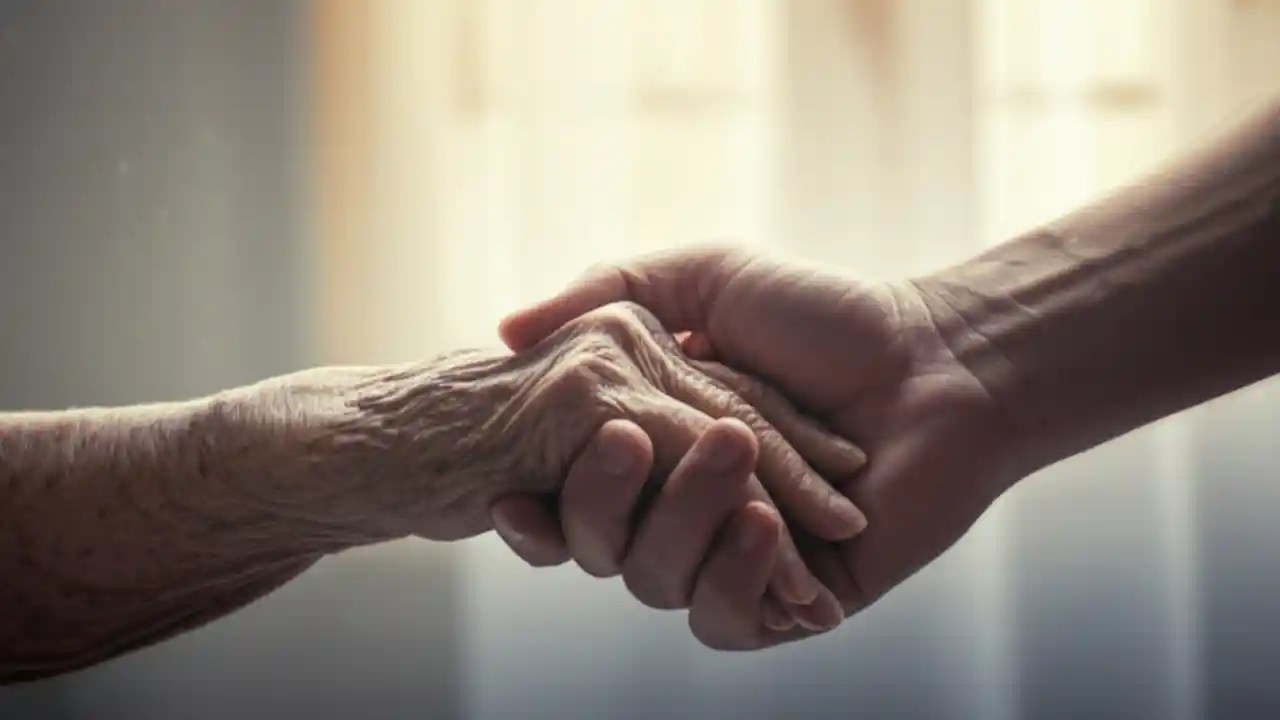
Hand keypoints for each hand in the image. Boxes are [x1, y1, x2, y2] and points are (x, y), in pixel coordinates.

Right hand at [491, 247, 1023, 647]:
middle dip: (604, 502)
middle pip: (598, 545)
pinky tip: (768, 528)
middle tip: (633, 439)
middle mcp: (682, 508)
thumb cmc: (826, 315)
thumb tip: (506, 327)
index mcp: (655, 446)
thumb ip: (610, 289)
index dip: (532, 505)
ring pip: (655, 582)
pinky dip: (736, 578)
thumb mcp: (709, 277)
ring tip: (738, 454)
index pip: (565, 495)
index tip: (509, 489)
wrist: (936, 364)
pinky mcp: (785, 598)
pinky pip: (724, 619)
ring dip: (684, 522)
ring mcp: (731, 556)